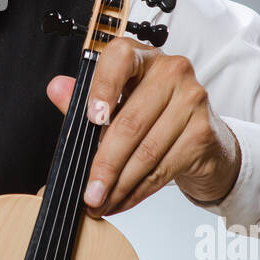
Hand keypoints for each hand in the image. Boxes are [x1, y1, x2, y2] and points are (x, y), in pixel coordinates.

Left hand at [46, 39, 240, 216]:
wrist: (203, 141)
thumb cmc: (154, 118)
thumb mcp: (118, 104)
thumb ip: (84, 98)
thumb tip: (56, 88)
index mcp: (143, 57)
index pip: (120, 58)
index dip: (102, 88)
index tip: (91, 119)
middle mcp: (172, 71)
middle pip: (130, 122)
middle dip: (105, 164)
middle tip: (89, 192)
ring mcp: (192, 99)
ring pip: (146, 151)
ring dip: (119, 184)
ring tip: (101, 202)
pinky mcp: (202, 131)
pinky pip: (163, 168)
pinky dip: (139, 190)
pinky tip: (124, 200)